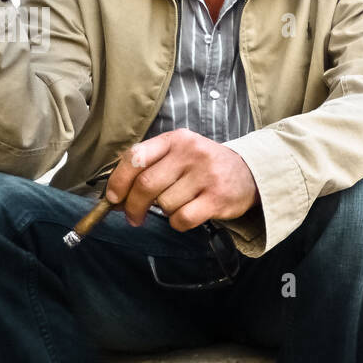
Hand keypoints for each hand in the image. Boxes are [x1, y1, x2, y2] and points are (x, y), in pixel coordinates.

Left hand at [104, 130, 258, 231]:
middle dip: (133, 206)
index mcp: (176, 140)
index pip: (136, 157)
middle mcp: (191, 153)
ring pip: (165, 204)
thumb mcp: (180, 153)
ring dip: (164, 212)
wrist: (249, 173)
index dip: (118, 181)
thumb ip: (151, 166)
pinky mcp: (217, 198)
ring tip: (177, 206)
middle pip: (146, 184)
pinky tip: (186, 216)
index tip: (113, 198)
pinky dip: (177, 223)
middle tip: (134, 216)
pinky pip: (182, 218)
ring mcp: (206, 175)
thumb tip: (116, 196)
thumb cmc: (205, 166)